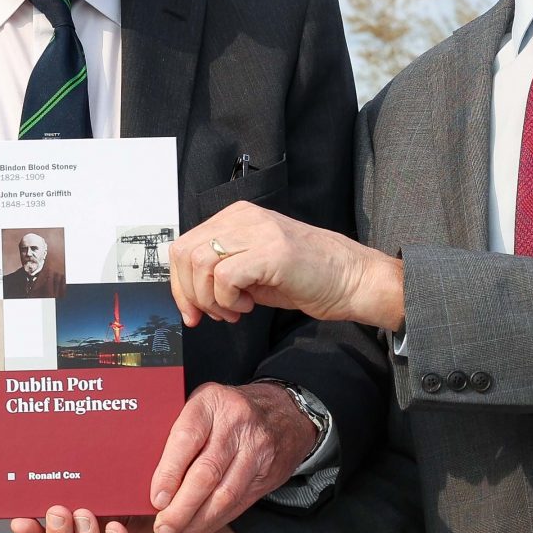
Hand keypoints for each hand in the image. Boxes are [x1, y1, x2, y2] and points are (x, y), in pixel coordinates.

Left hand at [146, 382, 316, 532]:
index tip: (156, 499)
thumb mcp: (202, 405)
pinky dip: (216, 521)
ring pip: (225, 494)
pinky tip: (198, 529)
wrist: (284, 411)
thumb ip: (178, 431)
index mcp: (211, 402)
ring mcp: (257, 450)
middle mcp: (237, 425)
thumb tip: (143, 471)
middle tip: (162, 527)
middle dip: (181, 507)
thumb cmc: (227, 410)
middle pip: (206, 473)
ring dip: (198, 521)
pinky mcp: (268, 474)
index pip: (186, 439)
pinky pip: (239, 503)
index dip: (169, 473)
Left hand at [168, 203, 403, 330]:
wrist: (352, 279)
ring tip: (234, 310)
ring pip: (200, 262)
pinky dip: (228, 300)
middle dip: (188, 293)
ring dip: (210, 298)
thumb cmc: (308, 277)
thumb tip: (189, 292)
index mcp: (238, 217)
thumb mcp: (254, 270)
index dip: (179, 283)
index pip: (185, 244)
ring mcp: (260, 232)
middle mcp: (245, 218)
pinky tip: (248, 306)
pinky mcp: (273, 252)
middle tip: (209, 315)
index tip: (191, 310)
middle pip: (185, 252)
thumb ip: (222, 271)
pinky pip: (225, 276)